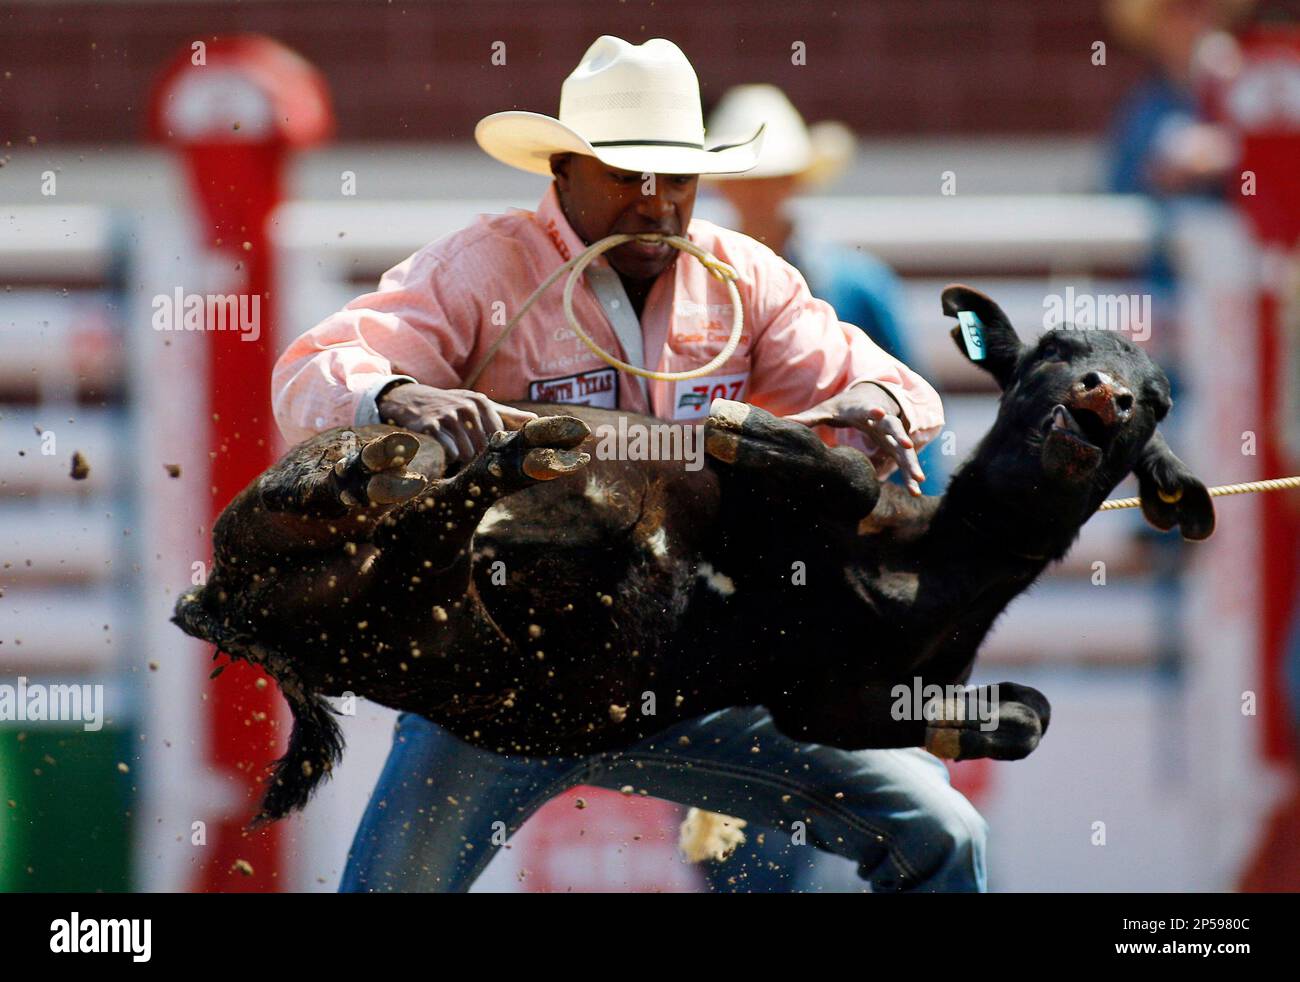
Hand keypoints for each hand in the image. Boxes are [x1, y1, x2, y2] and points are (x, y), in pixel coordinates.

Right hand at [377, 383, 537, 463]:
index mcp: (481, 403)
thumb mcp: (476, 404)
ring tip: (449, 451)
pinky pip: (449, 454)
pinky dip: (444, 459)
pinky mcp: (431, 427)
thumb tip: (537, 420)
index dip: (490, 452)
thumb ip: (507, 414)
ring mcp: (448, 416)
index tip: (482, 455)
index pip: (498, 439)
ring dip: (457, 460)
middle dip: (473, 459)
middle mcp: (467, 407)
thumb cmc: (450, 406)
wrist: (409, 400)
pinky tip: (439, 451)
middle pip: (482, 450)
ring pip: (466, 454)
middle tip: (461, 455)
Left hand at [783, 382, 926, 494]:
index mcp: (864, 410)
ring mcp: (893, 435)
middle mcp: (883, 421)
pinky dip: (910, 474)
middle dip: (901, 437)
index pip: (869, 409)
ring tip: (918, 481)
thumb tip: (780, 423)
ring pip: (905, 449)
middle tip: (908, 446)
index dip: (874, 411)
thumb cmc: (845, 407)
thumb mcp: (826, 410)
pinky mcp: (897, 447)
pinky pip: (906, 462)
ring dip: (911, 464)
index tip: (879, 412)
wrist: (872, 399)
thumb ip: (807, 418)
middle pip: (894, 428)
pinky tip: (916, 490)